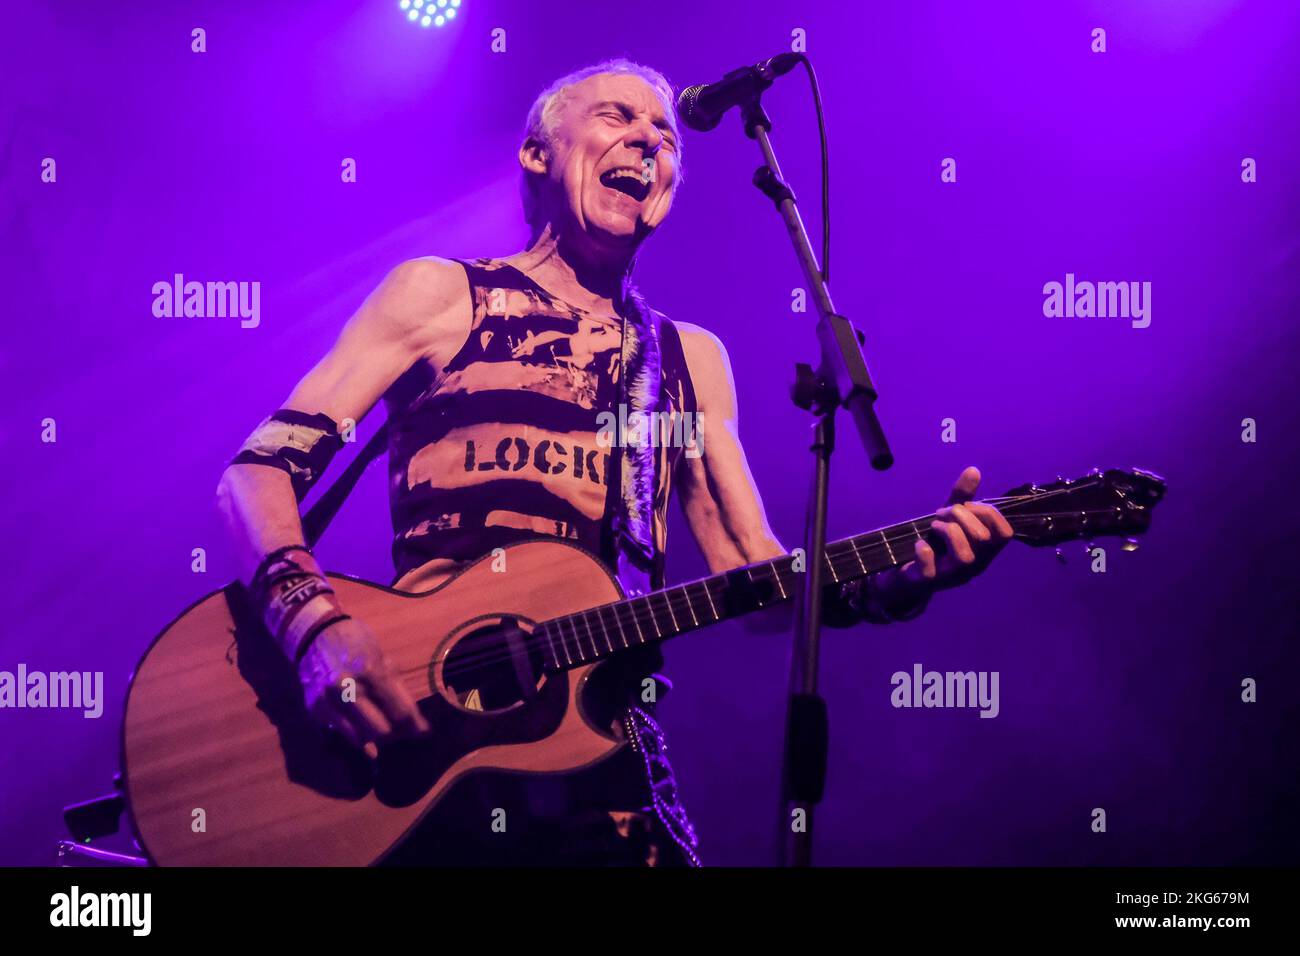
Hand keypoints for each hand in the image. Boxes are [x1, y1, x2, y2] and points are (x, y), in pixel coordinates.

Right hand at [297, 616, 430, 753]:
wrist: (315, 634)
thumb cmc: (358, 643)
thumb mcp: (385, 659)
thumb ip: (400, 693)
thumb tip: (420, 728)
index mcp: (371, 672)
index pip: (401, 712)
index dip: (415, 725)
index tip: (422, 730)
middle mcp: (348, 689)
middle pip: (382, 731)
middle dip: (396, 732)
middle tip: (401, 727)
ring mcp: (329, 701)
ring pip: (362, 739)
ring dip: (376, 737)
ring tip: (382, 724)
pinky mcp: (316, 710)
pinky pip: (343, 735)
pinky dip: (357, 735)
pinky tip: (364, 725)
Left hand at [886, 466, 1013, 600]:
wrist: (908, 572)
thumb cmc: (936, 543)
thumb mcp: (949, 517)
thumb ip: (962, 497)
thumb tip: (974, 470)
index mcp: (985, 550)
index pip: (1005, 533)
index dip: (989, 513)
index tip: (967, 505)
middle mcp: (975, 565)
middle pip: (983, 538)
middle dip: (961, 515)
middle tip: (942, 513)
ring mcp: (953, 576)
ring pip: (964, 554)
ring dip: (946, 530)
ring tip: (934, 526)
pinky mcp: (930, 581)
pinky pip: (931, 566)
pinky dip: (923, 549)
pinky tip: (919, 543)